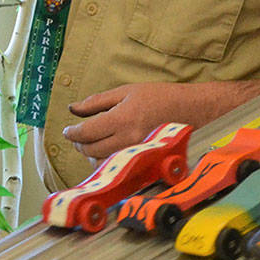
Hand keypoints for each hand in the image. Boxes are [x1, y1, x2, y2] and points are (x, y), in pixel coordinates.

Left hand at [63, 82, 196, 161]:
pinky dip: (106, 162)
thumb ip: (97, 101)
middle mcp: (129, 140)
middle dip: (79, 144)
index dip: (72, 133)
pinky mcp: (143, 162)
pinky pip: (117, 168)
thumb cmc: (160, 96)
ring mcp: (137, 153)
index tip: (67, 130)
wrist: (191, 110)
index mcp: (122, 119)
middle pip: (91, 150)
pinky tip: (106, 152)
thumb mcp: (126, 91)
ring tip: (91, 144)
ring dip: (91, 155)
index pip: (86, 132)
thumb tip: (72, 108)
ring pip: (102, 163)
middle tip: (77, 136)